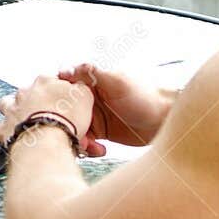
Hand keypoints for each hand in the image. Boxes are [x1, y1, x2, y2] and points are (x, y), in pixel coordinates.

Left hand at [0, 75, 94, 154]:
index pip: (51, 82)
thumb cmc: (66, 120)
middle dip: (36, 102)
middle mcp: (25, 93)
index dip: (58, 94)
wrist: (47, 141)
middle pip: (29, 93)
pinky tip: (6, 132)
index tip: (64, 104)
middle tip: (48, 116)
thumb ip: (80, 89)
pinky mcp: (3, 129)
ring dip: (14, 110)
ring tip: (25, 119)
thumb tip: (79, 88)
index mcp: (45, 82)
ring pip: (7, 104)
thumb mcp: (85, 97)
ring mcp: (12, 110)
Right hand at [56, 62, 171, 155]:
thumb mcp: (118, 82)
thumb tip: (68, 68)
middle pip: (65, 112)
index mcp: (90, 82)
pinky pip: (86, 141)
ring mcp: (94, 116)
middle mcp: (89, 99)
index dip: (55, 100)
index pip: (64, 87)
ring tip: (89, 147)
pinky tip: (99, 150)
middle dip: (66, 126)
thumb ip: (94, 73)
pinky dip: (88, 148)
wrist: (164, 119)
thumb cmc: (145, 96)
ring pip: (74, 129)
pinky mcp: (100, 133)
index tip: (54, 113)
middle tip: (74, 136)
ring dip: (77, 139)